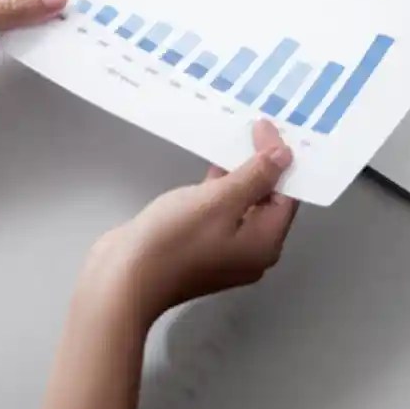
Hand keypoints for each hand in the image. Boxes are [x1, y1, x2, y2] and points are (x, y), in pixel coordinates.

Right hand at [82, 120, 299, 325]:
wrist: (122, 280)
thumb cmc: (176, 239)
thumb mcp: (220, 200)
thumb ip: (256, 175)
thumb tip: (285, 155)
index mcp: (265, 243)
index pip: (286, 195)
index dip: (280, 161)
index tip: (265, 129)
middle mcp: (251, 250)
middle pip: (266, 201)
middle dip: (262, 166)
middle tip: (255, 128)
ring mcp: (223, 251)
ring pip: (241, 205)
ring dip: (239, 175)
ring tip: (236, 138)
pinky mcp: (199, 247)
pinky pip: (219, 212)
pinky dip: (218, 190)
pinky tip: (212, 165)